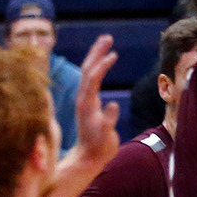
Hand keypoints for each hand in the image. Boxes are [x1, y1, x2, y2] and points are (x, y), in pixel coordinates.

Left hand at [72, 34, 121, 165]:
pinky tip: (102, 64)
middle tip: (108, 37)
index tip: (113, 54)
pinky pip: (91, 80)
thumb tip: (113, 105)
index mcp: (87, 104)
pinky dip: (97, 68)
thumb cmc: (98, 148)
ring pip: (87, 73)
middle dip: (96, 52)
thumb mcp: (106, 137)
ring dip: (96, 57)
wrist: (87, 158)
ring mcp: (84, 100)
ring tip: (106, 43)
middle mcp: (83, 98)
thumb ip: (109, 122)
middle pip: (87, 69)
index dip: (102, 65)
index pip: (93, 78)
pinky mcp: (88, 103)